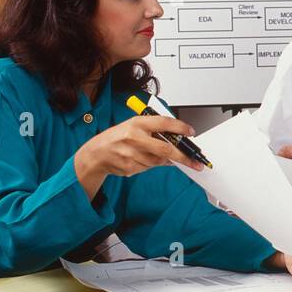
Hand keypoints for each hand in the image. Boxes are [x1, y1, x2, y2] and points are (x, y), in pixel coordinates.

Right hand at [75, 115, 201, 185]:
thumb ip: (154, 130)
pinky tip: (140, 159)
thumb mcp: (134, 126)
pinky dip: (150, 165)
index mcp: (137, 123)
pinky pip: (149, 168)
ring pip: (158, 161)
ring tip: (151, 153)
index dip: (180, 127)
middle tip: (196, 162)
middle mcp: (134, 137)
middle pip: (166, 149)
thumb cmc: (118, 137)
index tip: (191, 132)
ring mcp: (131, 154)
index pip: (164, 123)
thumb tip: (178, 137)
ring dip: (162, 160)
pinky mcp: (129, 167)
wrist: (96, 153)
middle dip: (183, 157)